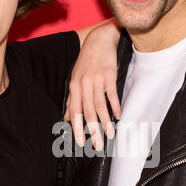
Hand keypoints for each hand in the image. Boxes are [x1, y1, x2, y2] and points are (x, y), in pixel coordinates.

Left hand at [65, 19, 120, 149]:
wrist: (99, 40)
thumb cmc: (86, 61)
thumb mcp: (76, 79)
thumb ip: (72, 100)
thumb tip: (67, 118)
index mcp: (74, 87)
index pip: (75, 112)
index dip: (77, 128)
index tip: (80, 142)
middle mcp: (83, 84)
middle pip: (87, 112)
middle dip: (92, 130)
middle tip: (96, 145)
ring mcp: (96, 80)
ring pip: (99, 105)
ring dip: (105, 122)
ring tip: (109, 135)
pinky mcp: (109, 75)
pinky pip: (111, 94)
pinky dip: (115, 106)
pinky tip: (118, 116)